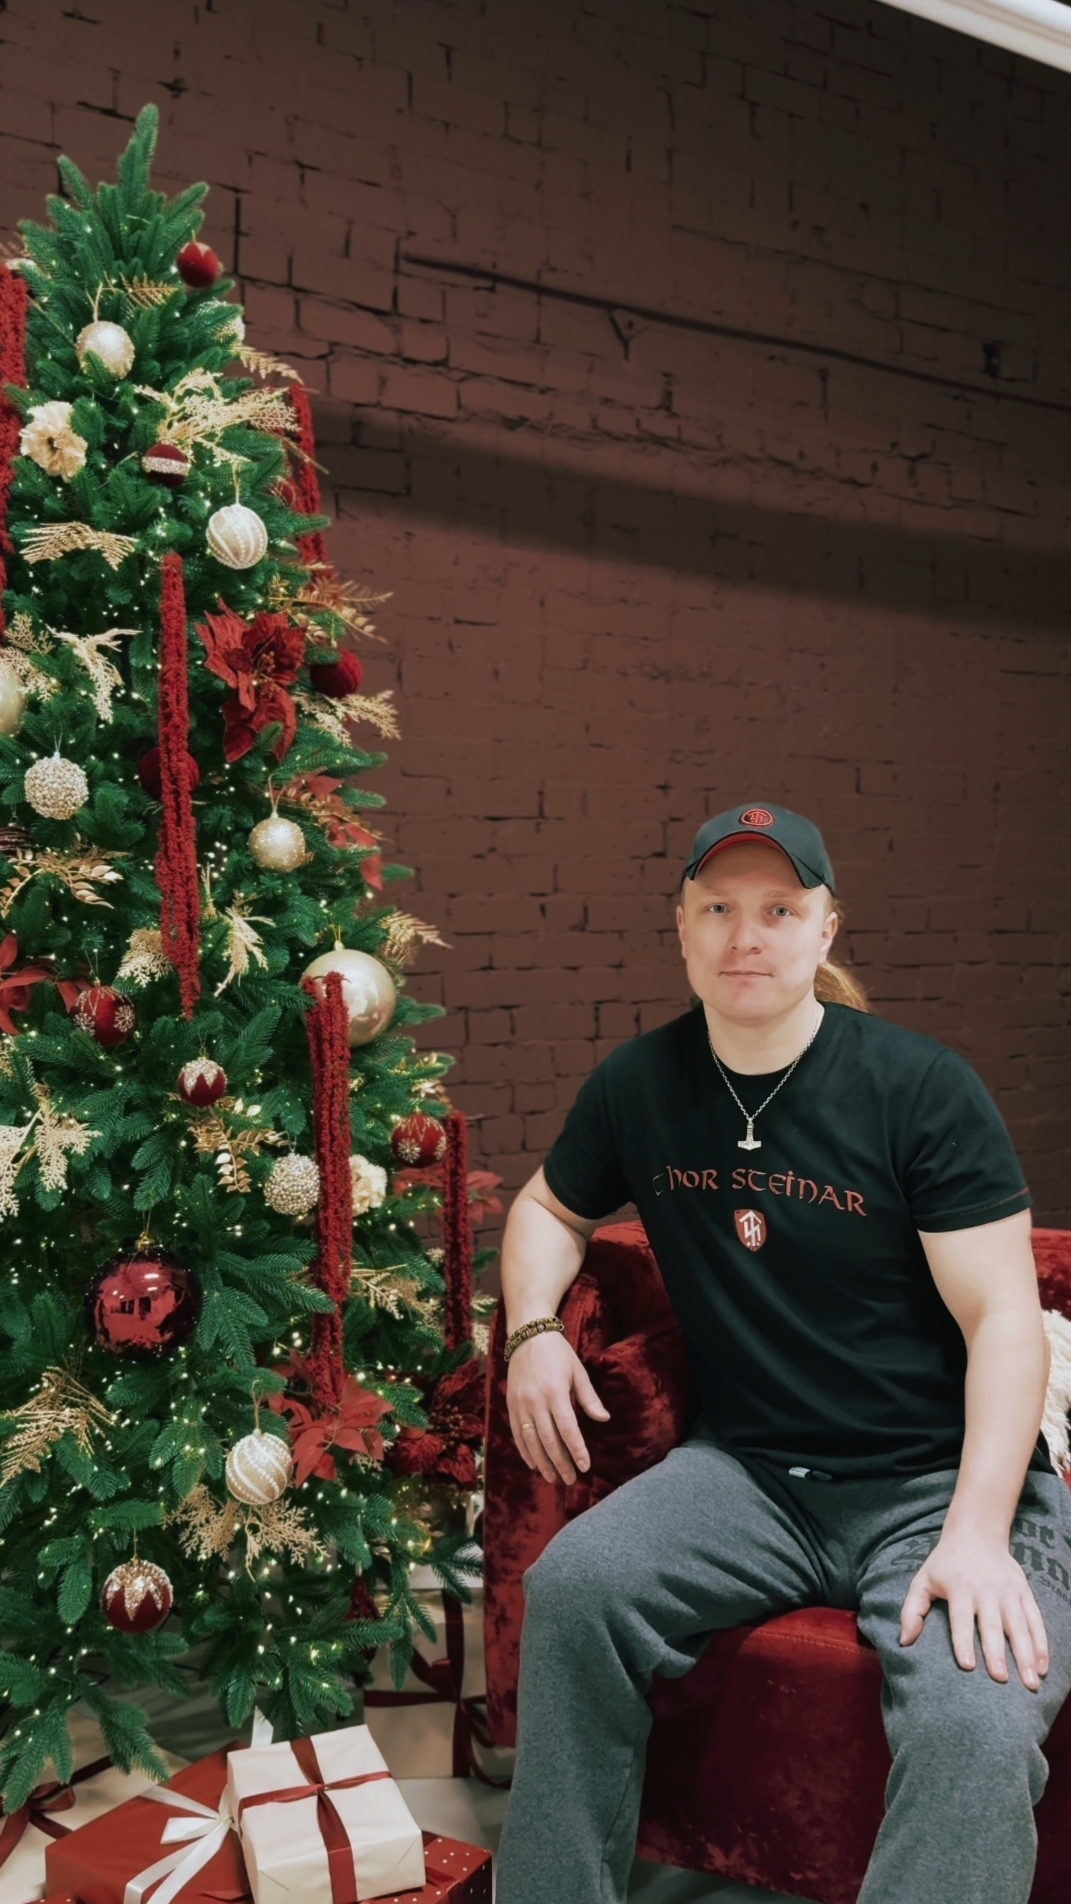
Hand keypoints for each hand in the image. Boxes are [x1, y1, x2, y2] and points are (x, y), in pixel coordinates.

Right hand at [507, 1330, 609, 1484]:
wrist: (527, 1335)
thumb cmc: (558, 1353)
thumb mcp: (578, 1371)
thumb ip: (589, 1398)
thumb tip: (604, 1419)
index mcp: (555, 1393)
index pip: (567, 1430)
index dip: (576, 1451)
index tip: (585, 1467)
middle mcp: (535, 1402)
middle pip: (548, 1441)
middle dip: (560, 1463)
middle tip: (570, 1479)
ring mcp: (520, 1405)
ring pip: (530, 1442)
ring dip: (543, 1463)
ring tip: (553, 1478)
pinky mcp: (510, 1405)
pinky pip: (516, 1434)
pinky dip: (524, 1451)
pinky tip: (534, 1464)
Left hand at [899, 1530, 1049, 1690]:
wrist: (976, 1533)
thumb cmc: (945, 1563)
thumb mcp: (923, 1579)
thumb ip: (912, 1610)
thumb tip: (905, 1641)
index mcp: (959, 1586)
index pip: (961, 1617)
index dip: (963, 1641)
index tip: (967, 1665)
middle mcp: (986, 1588)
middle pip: (992, 1624)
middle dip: (997, 1653)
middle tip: (1001, 1679)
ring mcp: (1008, 1590)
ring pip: (1019, 1625)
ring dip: (1026, 1654)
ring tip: (1030, 1682)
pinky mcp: (1023, 1591)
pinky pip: (1035, 1619)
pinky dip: (1041, 1643)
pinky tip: (1043, 1666)